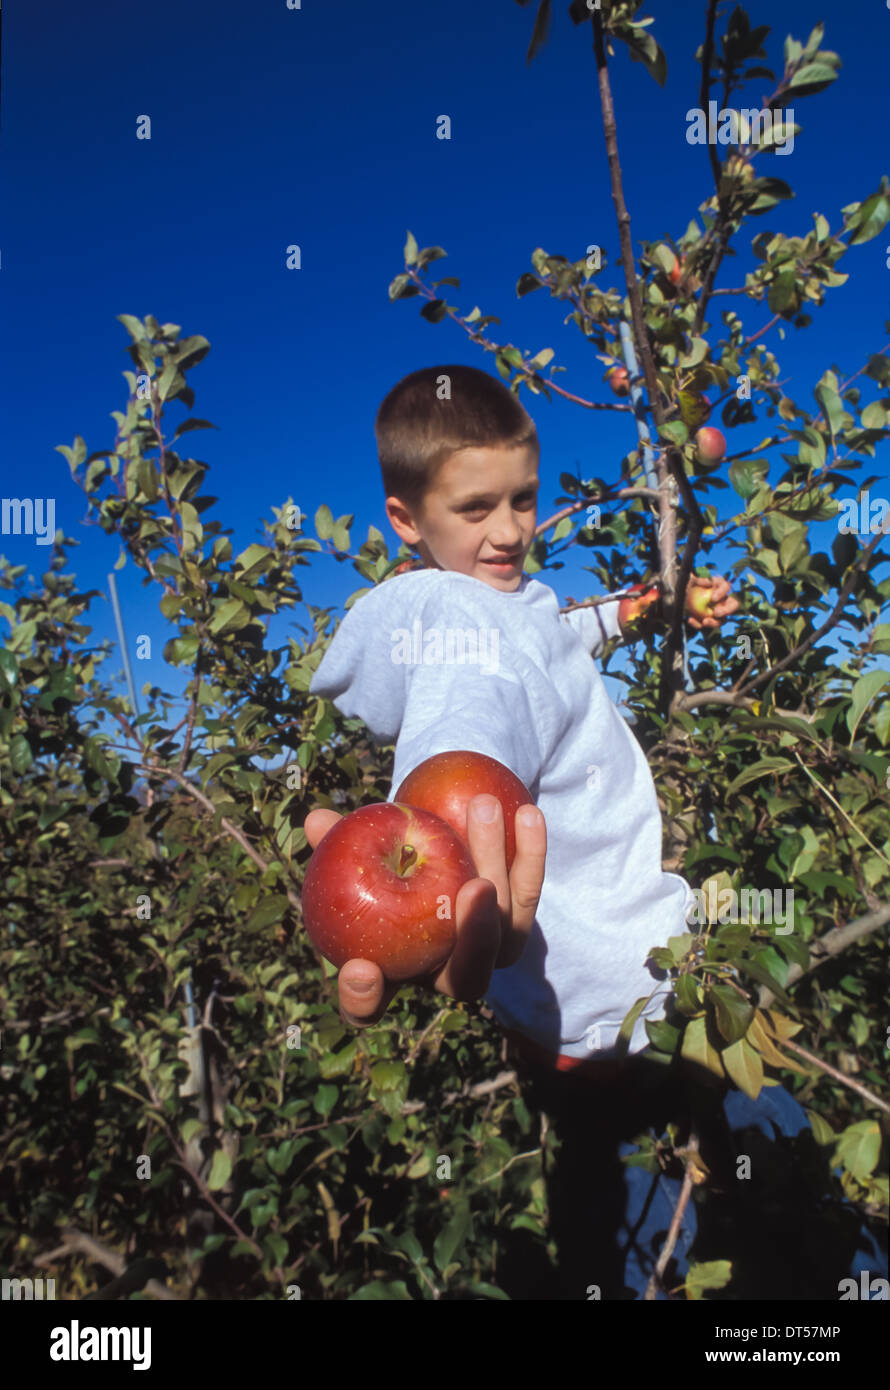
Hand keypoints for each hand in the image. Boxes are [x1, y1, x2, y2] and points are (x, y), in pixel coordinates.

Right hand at [302, 796, 546, 1027]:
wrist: (434, 860)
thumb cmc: (384, 862)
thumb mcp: (356, 852)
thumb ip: (337, 843)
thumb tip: (316, 821)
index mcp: (394, 973)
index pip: (370, 1007)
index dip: (362, 997)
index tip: (358, 968)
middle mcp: (447, 976)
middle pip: (468, 977)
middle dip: (475, 937)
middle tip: (474, 887)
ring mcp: (489, 955)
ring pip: (506, 930)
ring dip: (499, 868)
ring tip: (485, 808)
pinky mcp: (517, 924)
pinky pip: (528, 893)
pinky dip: (531, 853)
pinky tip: (528, 812)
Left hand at [685, 573, 739, 630]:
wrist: (683, 597)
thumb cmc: (690, 586)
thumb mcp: (691, 580)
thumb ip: (699, 579)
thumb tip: (707, 581)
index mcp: (721, 586)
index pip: (726, 587)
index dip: (721, 593)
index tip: (712, 598)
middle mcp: (724, 600)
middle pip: (733, 606)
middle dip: (727, 610)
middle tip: (716, 613)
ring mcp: (719, 612)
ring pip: (723, 620)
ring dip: (714, 622)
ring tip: (704, 621)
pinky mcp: (710, 621)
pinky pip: (707, 626)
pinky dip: (698, 624)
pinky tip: (690, 620)